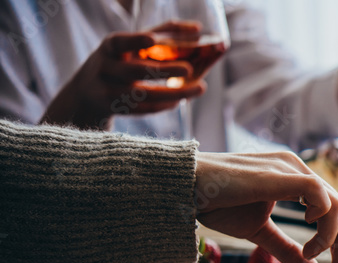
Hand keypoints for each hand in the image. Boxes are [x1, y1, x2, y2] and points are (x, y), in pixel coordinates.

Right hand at [41, 26, 204, 130]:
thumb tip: (197, 28)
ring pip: (142, 95)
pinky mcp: (115, 108)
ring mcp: (109, 90)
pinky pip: (142, 109)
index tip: (152, 39)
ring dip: (172, 93)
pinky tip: (179, 101)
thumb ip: (162, 34)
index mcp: (111, 46)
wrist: (87, 91)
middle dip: (163, 70)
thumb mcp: (132, 45)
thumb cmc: (120, 60)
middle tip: (189, 69)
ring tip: (199, 88)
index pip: (121, 42)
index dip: (136, 40)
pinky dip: (163, 105)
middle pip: (136, 71)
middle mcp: (107, 67)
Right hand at [194, 152, 337, 262]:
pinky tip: (305, 228)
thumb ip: (288, 251)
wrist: (187, 187)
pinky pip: (319, 193)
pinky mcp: (281, 173)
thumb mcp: (260, 233)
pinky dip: (322, 218)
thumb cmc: (218, 204)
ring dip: (331, 237)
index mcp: (294, 179)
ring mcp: (290, 168)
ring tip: (310, 255)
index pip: (333, 209)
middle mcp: (297, 169)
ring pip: (336, 203)